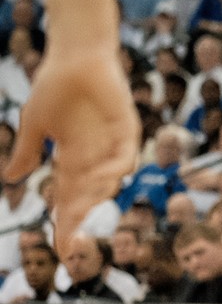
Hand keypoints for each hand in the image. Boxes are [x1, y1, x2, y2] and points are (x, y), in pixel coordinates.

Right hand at [4, 46, 138, 256]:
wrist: (75, 55)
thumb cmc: (55, 87)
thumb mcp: (35, 124)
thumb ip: (28, 152)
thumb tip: (12, 179)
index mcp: (73, 161)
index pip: (69, 200)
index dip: (66, 224)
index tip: (60, 249)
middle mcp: (95, 158)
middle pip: (88, 197)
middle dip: (80, 220)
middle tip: (73, 242)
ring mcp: (113, 144)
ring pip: (108, 181)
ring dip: (95, 197)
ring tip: (82, 212)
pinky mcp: (127, 128)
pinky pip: (127, 154)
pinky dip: (115, 168)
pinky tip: (102, 178)